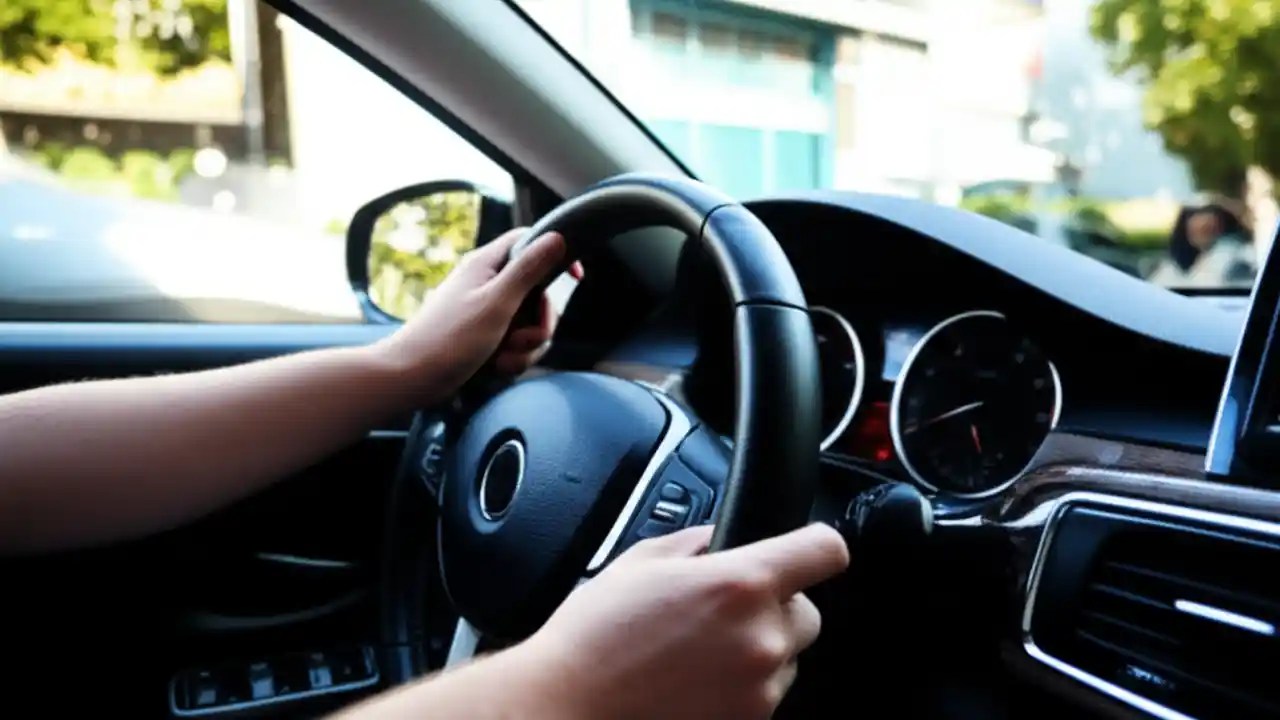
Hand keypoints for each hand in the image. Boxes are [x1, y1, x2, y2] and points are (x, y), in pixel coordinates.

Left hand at [374, 227, 574, 404]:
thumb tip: (557, 237)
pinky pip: (515, 344)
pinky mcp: (484, 337)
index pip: (530, 242)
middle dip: (538, 324)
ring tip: (504, 360)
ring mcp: (486, 311)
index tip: (576, 278)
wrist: (410, 378)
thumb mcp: (497, 303)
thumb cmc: (449, 339)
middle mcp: (487, 284)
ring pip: (529, 324)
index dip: (556, 255)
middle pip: (538, 293)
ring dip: (525, 348)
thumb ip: (528, 271)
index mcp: (487, 265)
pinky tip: (496, 368)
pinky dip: (512, 359)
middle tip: (523, 340)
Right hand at [520, 523, 849, 719]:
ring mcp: (759, 690)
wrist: (571, 707)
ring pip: (786, 657)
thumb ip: (698, 541)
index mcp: (741, 585)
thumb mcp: (642, 561)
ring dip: (757, 649)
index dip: (815, 546)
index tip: (804, 550)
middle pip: (808, 612)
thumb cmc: (595, 637)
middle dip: (774, 606)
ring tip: (696, 652)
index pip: (825, 551)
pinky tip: (692, 680)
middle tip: (721, 611)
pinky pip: (763, 694)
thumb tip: (722, 539)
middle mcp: (762, 639)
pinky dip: (740, 686)